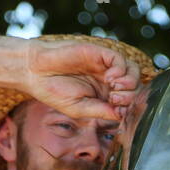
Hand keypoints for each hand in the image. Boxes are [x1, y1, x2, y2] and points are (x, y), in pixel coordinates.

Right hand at [24, 38, 141, 121]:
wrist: (37, 72)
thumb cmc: (54, 92)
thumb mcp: (80, 110)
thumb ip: (101, 112)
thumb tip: (121, 116)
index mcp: (103, 96)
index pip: (127, 101)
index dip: (128, 107)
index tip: (118, 112)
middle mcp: (107, 80)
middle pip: (133, 86)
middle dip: (130, 95)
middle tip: (115, 100)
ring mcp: (104, 66)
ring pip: (131, 71)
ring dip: (129, 82)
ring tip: (114, 89)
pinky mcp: (99, 53)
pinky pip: (119, 59)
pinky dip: (120, 70)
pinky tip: (109, 78)